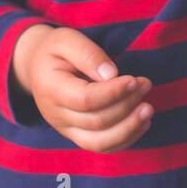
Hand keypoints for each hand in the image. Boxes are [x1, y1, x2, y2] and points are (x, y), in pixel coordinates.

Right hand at [12, 24, 153, 150]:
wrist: (38, 68)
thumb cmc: (55, 51)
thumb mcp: (66, 40)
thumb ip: (88, 54)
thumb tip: (112, 75)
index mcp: (50, 89)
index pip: (85, 100)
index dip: (113, 93)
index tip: (134, 80)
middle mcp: (55, 115)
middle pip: (96, 121)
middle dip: (126, 105)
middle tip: (146, 84)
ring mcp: (65, 129)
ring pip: (99, 142)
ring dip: (129, 128)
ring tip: (148, 109)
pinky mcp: (77, 135)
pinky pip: (102, 147)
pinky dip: (125, 139)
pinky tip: (142, 123)